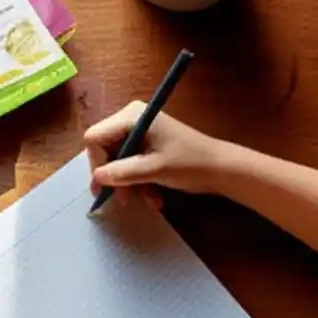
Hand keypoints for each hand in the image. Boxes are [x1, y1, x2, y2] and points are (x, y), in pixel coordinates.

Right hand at [84, 101, 223, 206]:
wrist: (222, 169)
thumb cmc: (191, 163)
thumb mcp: (154, 169)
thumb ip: (123, 173)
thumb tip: (97, 179)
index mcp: (131, 117)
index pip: (95, 138)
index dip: (97, 163)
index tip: (107, 187)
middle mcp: (131, 120)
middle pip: (104, 150)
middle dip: (115, 177)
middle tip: (123, 200)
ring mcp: (139, 132)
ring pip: (116, 161)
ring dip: (129, 184)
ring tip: (146, 200)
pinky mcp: (146, 145)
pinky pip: (129, 164)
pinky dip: (138, 182)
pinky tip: (153, 196)